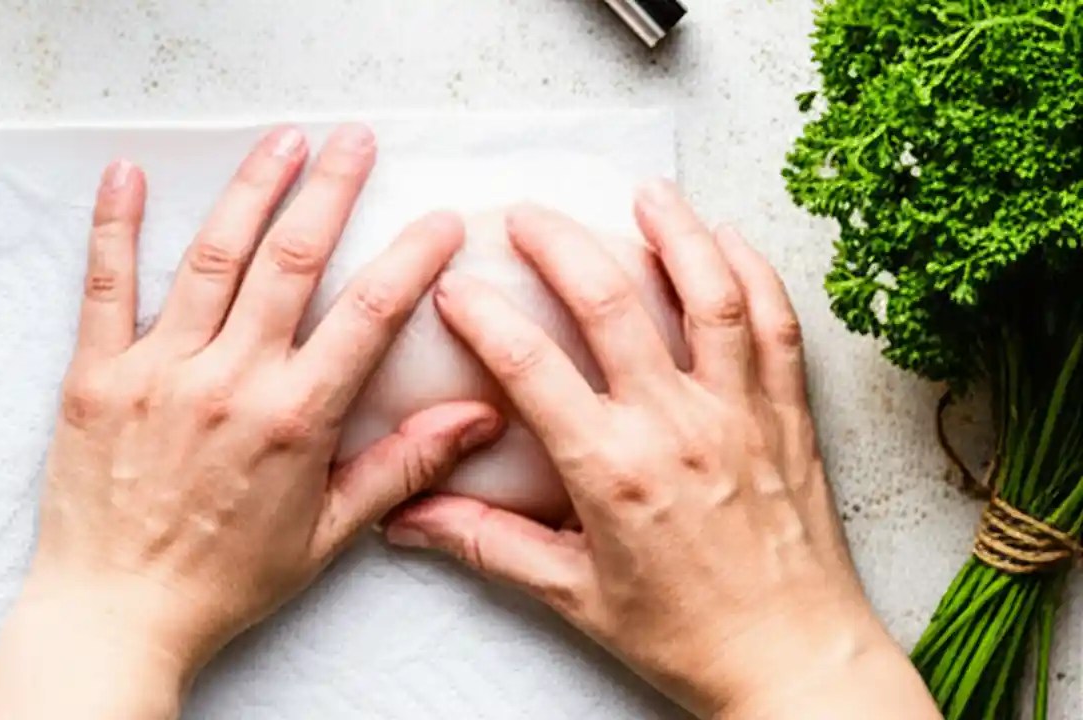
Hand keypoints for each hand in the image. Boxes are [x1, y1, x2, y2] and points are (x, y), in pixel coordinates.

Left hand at [0, 125, 503, 718]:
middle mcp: (229, 381)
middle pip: (291, 261)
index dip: (409, 259)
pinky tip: (127, 174)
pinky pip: (106, 288)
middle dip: (331, 190)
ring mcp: (159, 372)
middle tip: (356, 140)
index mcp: (293, 418)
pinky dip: (115, 227)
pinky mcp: (97, 376)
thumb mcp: (327, 532)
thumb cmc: (225, 579)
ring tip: (283, 140)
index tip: (438, 221)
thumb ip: (402, 466)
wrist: (117, 613)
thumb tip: (478, 419)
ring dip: (252, 190)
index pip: (368, 315)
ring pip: (213, 259)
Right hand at [384, 184, 939, 718]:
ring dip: (675, 232)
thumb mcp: (573, 595)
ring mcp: (740, 411)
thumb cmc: (686, 636)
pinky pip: (776, 323)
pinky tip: (728, 243)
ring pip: (710, 292)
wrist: (792, 662)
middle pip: (611, 302)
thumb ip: (489, 545)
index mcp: (612, 470)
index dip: (483, 315)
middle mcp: (677, 425)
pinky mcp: (787, 414)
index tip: (455, 287)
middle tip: (528, 215)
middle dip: (560, 243)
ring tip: (645, 194)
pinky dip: (753, 272)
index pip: (529, 366)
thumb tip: (411, 520)